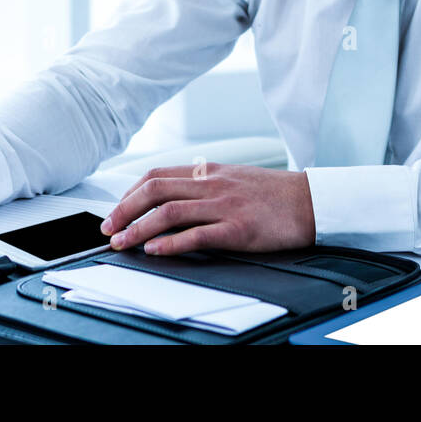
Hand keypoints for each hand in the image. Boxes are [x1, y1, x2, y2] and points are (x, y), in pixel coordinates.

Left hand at [98, 163, 315, 255]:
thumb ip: (205, 185)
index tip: (115, 211)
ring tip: (122, 243)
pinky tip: (155, 251)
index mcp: (209, 171)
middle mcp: (212, 184)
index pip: (157, 175)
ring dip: (139, 228)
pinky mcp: (239, 228)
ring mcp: (225, 205)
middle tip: (107, 229)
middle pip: (156, 190)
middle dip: (124, 210)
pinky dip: (172, 243)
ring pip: (170, 211)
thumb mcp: (235, 178)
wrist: (313, 201)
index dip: (129, 193)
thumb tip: (173, 198)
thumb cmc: (274, 195)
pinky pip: (198, 234)